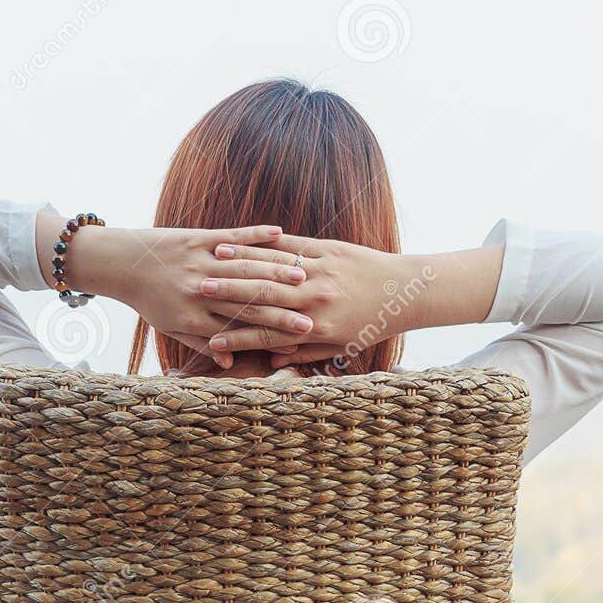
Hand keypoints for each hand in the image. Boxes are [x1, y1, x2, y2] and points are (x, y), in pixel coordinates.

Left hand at [49, 217, 318, 368]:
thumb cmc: (150, 300)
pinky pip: (233, 236)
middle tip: (317, 308)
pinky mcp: (199, 239)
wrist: (123, 264)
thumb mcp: (172, 328)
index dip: (275, 331)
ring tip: (306, 272)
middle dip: (286, 304)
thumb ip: (202, 343)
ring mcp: (200, 263)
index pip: (244, 327)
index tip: (303, 333)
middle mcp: (201, 292)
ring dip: (278, 269)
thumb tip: (230, 364)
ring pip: (247, 268)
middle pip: (251, 300)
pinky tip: (279, 231)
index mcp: (197, 319)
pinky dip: (256, 234)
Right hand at [198, 234, 423, 364]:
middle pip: (263, 298)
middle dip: (228, 296)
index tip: (213, 340)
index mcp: (318, 327)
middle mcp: (317, 299)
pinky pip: (288, 245)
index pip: (269, 334)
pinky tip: (239, 241)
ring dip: (238, 265)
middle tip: (196, 292)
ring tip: (210, 263)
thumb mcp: (343, 345)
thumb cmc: (374, 322)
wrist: (405, 291)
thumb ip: (308, 353)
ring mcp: (321, 271)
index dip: (239, 337)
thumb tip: (274, 361)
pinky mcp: (327, 249)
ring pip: (271, 267)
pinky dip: (261, 244)